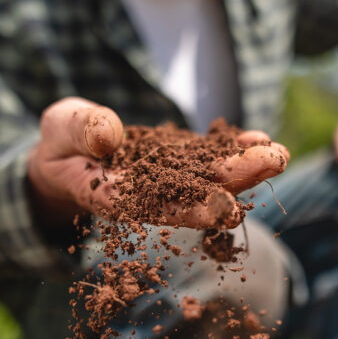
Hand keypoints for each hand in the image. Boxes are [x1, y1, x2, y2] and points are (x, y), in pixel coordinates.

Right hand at [27, 97, 288, 229]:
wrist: (71, 151)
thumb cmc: (60, 144)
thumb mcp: (59, 128)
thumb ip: (80, 130)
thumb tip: (109, 135)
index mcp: (116, 197)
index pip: (156, 208)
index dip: (191, 210)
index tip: (225, 209)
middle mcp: (151, 196)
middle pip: (196, 195)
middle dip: (236, 181)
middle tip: (273, 164)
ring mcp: (170, 180)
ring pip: (210, 179)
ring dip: (247, 168)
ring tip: (278, 152)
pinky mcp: (181, 163)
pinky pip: (211, 158)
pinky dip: (235, 150)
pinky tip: (262, 139)